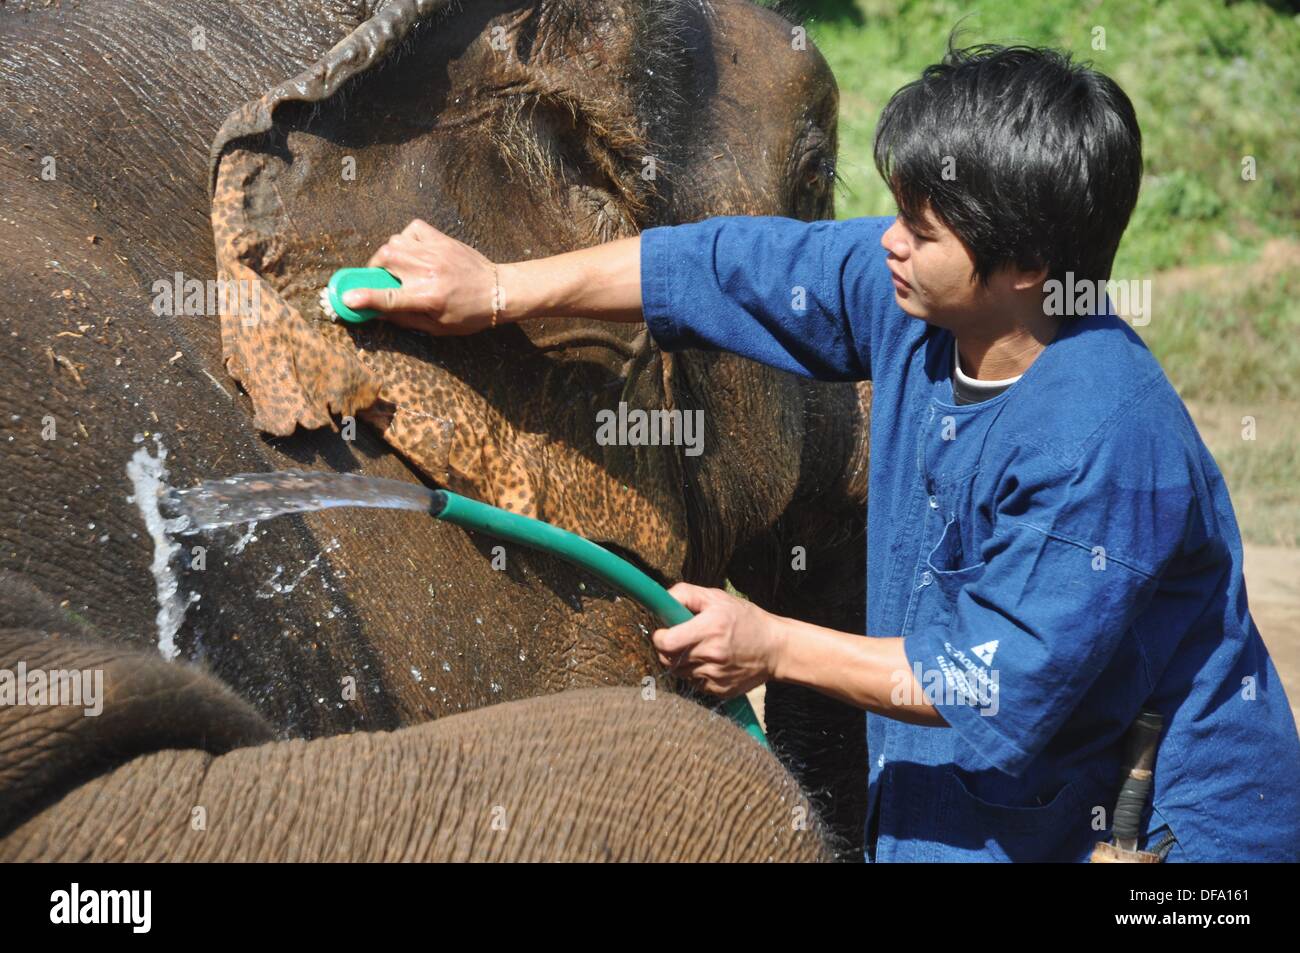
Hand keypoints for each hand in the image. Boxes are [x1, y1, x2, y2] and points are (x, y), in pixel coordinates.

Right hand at [341, 219, 499, 334]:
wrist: (499, 290)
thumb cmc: (469, 314)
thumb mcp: (437, 327)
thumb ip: (405, 319)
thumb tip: (375, 313)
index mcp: (429, 297)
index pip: (389, 297)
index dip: (364, 297)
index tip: (346, 298)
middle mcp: (428, 271)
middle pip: (384, 261)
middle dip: (374, 272)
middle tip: (381, 282)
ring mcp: (434, 251)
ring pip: (394, 244)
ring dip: (388, 257)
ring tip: (398, 269)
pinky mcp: (440, 239)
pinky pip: (410, 230)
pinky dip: (405, 239)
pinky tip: (412, 252)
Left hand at [650, 583, 784, 698]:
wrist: (776, 649)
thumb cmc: (746, 619)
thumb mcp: (718, 598)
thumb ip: (686, 594)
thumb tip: (662, 600)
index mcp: (709, 629)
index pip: (666, 643)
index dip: (659, 637)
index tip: (664, 631)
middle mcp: (711, 654)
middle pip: (668, 659)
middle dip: (668, 648)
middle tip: (681, 639)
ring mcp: (715, 675)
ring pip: (679, 672)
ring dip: (682, 661)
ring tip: (700, 649)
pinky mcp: (719, 690)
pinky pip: (694, 683)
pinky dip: (696, 673)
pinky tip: (711, 662)